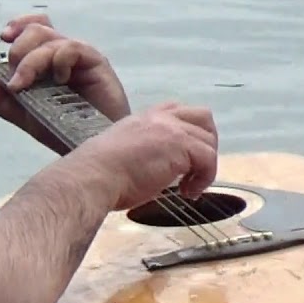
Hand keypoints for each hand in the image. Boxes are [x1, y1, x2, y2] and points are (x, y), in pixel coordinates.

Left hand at [0, 14, 130, 141]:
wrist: (91, 145)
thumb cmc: (63, 128)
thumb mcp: (24, 115)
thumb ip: (1, 100)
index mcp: (46, 59)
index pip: (32, 27)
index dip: (18, 26)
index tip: (4, 37)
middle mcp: (62, 53)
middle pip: (37, 29)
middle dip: (18, 50)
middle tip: (15, 80)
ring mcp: (79, 56)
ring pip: (49, 39)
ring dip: (30, 61)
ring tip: (24, 86)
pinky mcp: (95, 62)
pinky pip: (71, 49)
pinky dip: (58, 62)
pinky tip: (60, 81)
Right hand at [74, 101, 218, 209]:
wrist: (94, 176)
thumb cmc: (99, 174)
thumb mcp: (120, 153)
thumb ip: (140, 152)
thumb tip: (151, 170)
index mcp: (143, 118)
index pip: (176, 110)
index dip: (188, 130)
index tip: (183, 156)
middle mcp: (160, 118)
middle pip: (202, 117)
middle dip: (207, 142)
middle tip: (196, 168)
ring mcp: (172, 130)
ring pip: (209, 140)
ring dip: (205, 166)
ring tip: (189, 187)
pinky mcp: (181, 146)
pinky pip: (209, 159)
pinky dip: (205, 178)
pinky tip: (188, 192)